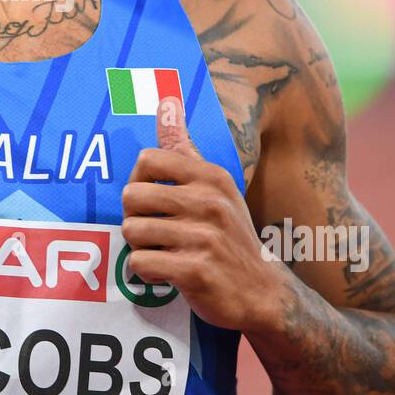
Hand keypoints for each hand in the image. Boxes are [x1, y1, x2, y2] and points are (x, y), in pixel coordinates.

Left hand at [121, 98, 280, 331]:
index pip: (146, 159)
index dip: (140, 182)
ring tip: (165, 253)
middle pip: (131, 196)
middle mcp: (209, 202)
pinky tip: (167, 273)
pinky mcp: (196, 271)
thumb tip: (166, 101)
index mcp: (211, 177)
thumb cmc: (229, 236)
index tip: (155, 202)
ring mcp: (204, 238)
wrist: (263, 294)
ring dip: (141, 247)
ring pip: (132, 231)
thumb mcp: (215, 188)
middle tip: (158, 233)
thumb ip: (183, 147)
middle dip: (136, 218)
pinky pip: (139, 263)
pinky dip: (146, 272)